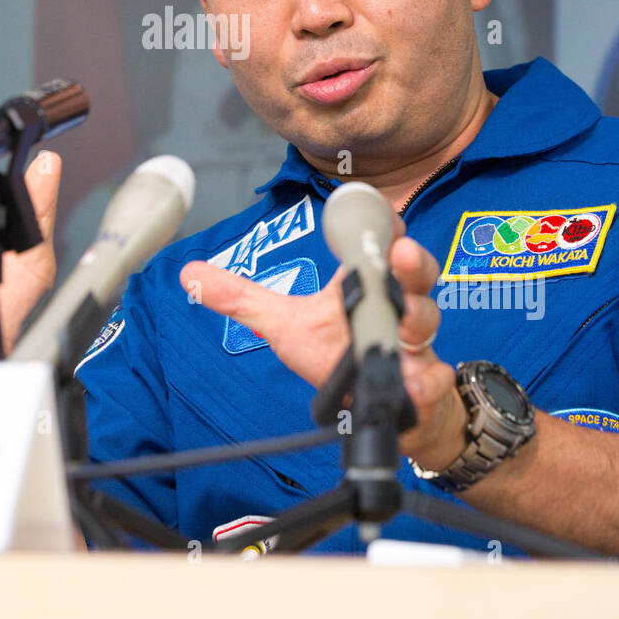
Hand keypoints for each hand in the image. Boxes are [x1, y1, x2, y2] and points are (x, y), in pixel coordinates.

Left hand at [180, 220, 467, 472]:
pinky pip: (430, 374)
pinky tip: (410, 376)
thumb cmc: (337, 352)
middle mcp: (394, 300)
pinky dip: (421, 375)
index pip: (380, 235)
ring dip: (416, 314)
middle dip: (410, 259)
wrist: (380, 405)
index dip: (381, 222)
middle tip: (398, 252)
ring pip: (426, 317)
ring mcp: (413, 339)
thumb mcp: (284, 325)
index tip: (375, 213)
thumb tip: (188, 272)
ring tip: (400, 315)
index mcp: (363, 279)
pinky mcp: (423, 380)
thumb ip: (241, 298)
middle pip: (415, 267)